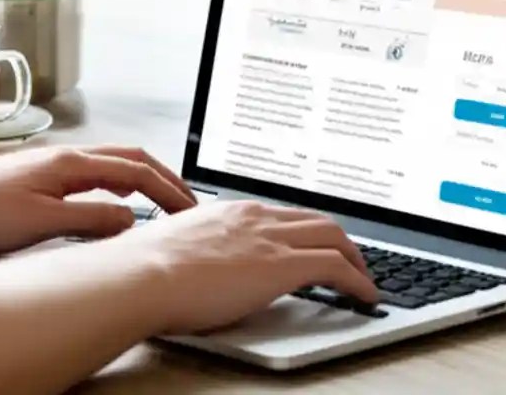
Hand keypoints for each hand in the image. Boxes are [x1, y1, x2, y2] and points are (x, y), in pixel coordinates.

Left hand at [0, 145, 195, 253]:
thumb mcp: (41, 223)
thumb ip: (91, 220)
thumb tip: (131, 220)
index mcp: (73, 165)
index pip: (138, 173)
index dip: (169, 191)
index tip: (189, 211)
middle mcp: (68, 156)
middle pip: (132, 158)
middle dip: (165, 177)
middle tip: (186, 202)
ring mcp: (53, 162)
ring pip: (114, 161)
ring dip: (144, 178)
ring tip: (161, 200)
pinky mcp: (40, 174)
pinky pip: (95, 171)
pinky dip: (120, 181)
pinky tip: (114, 200)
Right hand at [130, 200, 377, 333]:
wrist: (139, 275)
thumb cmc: (144, 269)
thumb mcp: (177, 248)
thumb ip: (198, 250)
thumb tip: (196, 267)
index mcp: (231, 211)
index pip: (284, 214)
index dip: (306, 229)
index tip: (312, 242)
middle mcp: (256, 217)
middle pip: (316, 219)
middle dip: (339, 239)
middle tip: (351, 258)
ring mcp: (270, 238)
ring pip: (333, 236)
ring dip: (355, 258)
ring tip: (363, 277)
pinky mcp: (282, 264)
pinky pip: (335, 266)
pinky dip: (357, 280)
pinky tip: (365, 294)